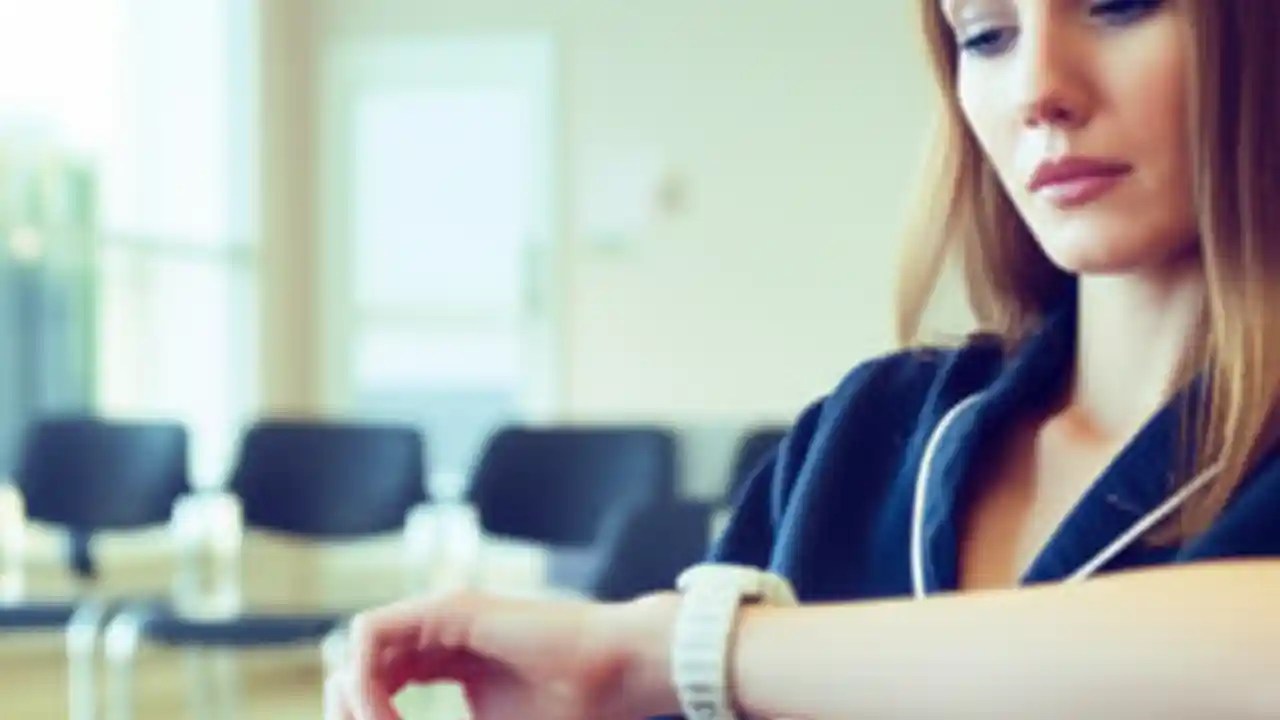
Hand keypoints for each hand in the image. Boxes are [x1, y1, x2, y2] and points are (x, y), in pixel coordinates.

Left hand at [325, 589, 682, 719]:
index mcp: (449, 660)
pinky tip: (386, 717)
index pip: (382, 687)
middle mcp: (439, 633)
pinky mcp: (447, 609)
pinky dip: (365, 679)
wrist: (616, 673)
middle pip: (362, 669)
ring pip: (360, 652)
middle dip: (352, 713)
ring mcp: (442, 616)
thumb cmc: (572, 708)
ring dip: (357, 702)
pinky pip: (371, 634)